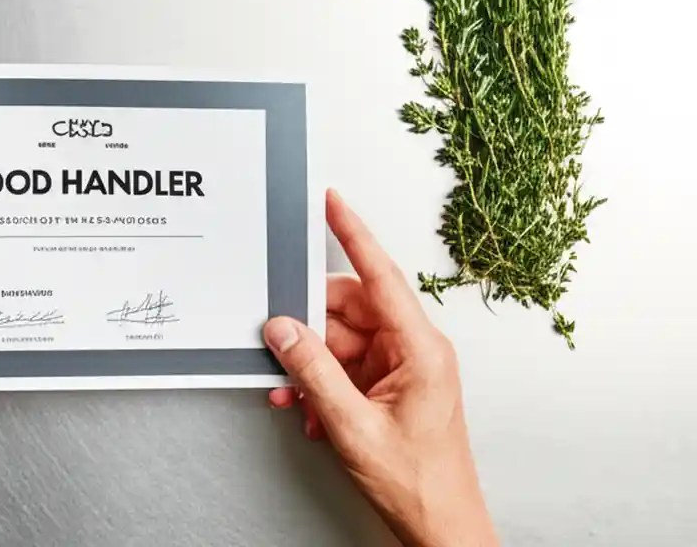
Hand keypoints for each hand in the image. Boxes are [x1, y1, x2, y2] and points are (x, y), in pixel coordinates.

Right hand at [263, 190, 497, 546]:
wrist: (440, 527)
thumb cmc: (420, 483)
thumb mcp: (354, 426)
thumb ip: (313, 372)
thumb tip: (283, 329)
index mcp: (421, 349)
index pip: (380, 276)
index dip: (354, 235)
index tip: (333, 202)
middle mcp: (413, 351)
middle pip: (347, 311)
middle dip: (307, 328)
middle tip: (276, 339)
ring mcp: (400, 369)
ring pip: (339, 342)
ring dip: (309, 366)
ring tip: (293, 393)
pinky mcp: (387, 388)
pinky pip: (343, 368)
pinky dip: (319, 385)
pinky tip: (309, 409)